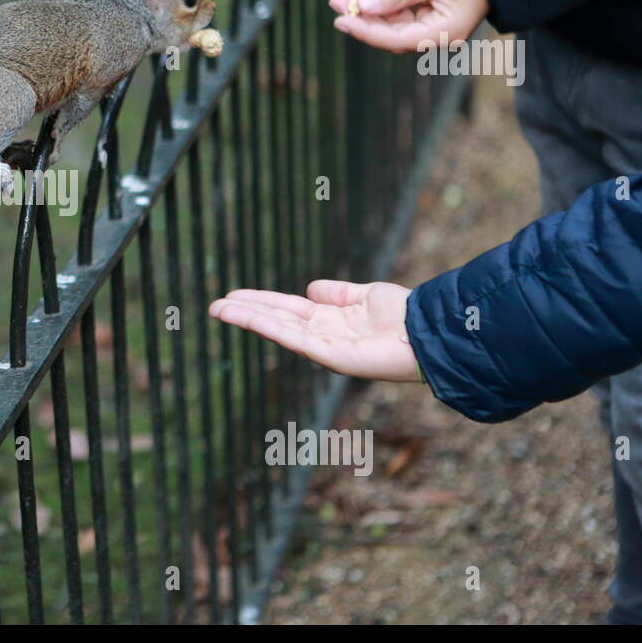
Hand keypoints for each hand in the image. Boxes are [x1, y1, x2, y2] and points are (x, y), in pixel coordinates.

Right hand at [208, 280, 418, 382]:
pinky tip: (248, 317)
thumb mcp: (364, 295)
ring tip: (218, 309)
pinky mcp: (327, 355)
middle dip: (244, 312)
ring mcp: (322, 346)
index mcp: (328, 321)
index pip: (285, 310)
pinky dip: (267, 327)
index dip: (260, 301)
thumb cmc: (404, 316)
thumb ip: (337, 293)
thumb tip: (311, 288)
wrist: (427, 332)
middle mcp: (321, 335)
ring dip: (247, 319)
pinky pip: (291, 338)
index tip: (234, 295)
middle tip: (214, 305)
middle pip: (275, 319)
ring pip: (276, 328)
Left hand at [329, 0, 489, 52]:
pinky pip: (404, 9)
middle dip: (362, 15)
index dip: (363, 29)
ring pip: (394, 20)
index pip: (393, 39)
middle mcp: (438, 36)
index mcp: (443, 34)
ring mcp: (436, 27)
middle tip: (335, 0)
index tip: (338, 19)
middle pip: (389, 33)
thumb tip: (361, 6)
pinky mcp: (434, 14)